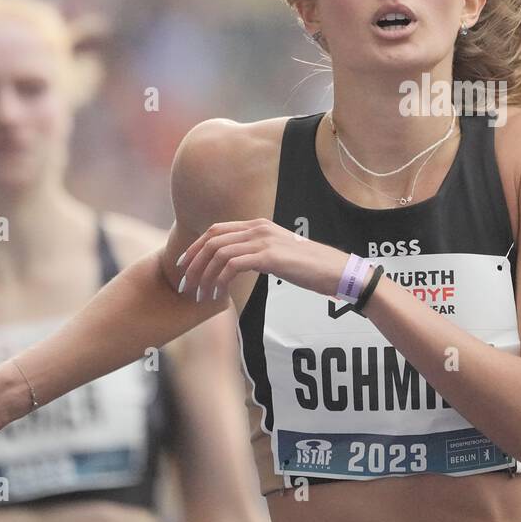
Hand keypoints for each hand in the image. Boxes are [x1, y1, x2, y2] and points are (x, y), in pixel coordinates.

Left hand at [175, 218, 351, 302]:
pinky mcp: (269, 257)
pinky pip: (231, 266)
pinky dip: (219, 281)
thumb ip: (258, 253)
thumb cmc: (310, 268)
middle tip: (186, 286)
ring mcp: (264, 241)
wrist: (336, 271)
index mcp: (259, 225)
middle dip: (193, 263)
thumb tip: (236, 264)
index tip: (184, 266)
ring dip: (204, 276)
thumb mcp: (279, 254)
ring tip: (201, 295)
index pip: (215, 230)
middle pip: (211, 240)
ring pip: (218, 253)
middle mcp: (258, 228)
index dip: (195, 247)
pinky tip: (218, 295)